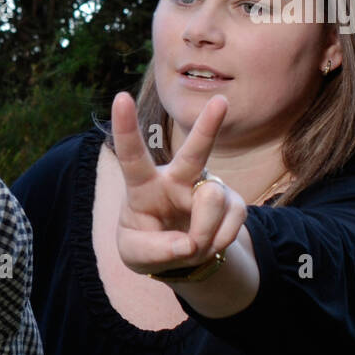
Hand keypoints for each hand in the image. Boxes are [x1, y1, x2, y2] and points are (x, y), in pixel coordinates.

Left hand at [111, 91, 247, 275]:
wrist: (180, 256)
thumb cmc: (147, 244)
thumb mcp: (135, 255)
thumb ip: (153, 252)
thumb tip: (188, 244)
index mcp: (143, 184)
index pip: (132, 155)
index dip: (126, 128)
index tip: (120, 98)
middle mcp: (177, 177)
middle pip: (195, 152)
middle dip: (208, 127)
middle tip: (220, 102)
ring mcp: (209, 186)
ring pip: (212, 203)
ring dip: (203, 234)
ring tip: (191, 246)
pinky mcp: (233, 202)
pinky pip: (231, 224)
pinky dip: (217, 243)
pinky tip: (208, 243)